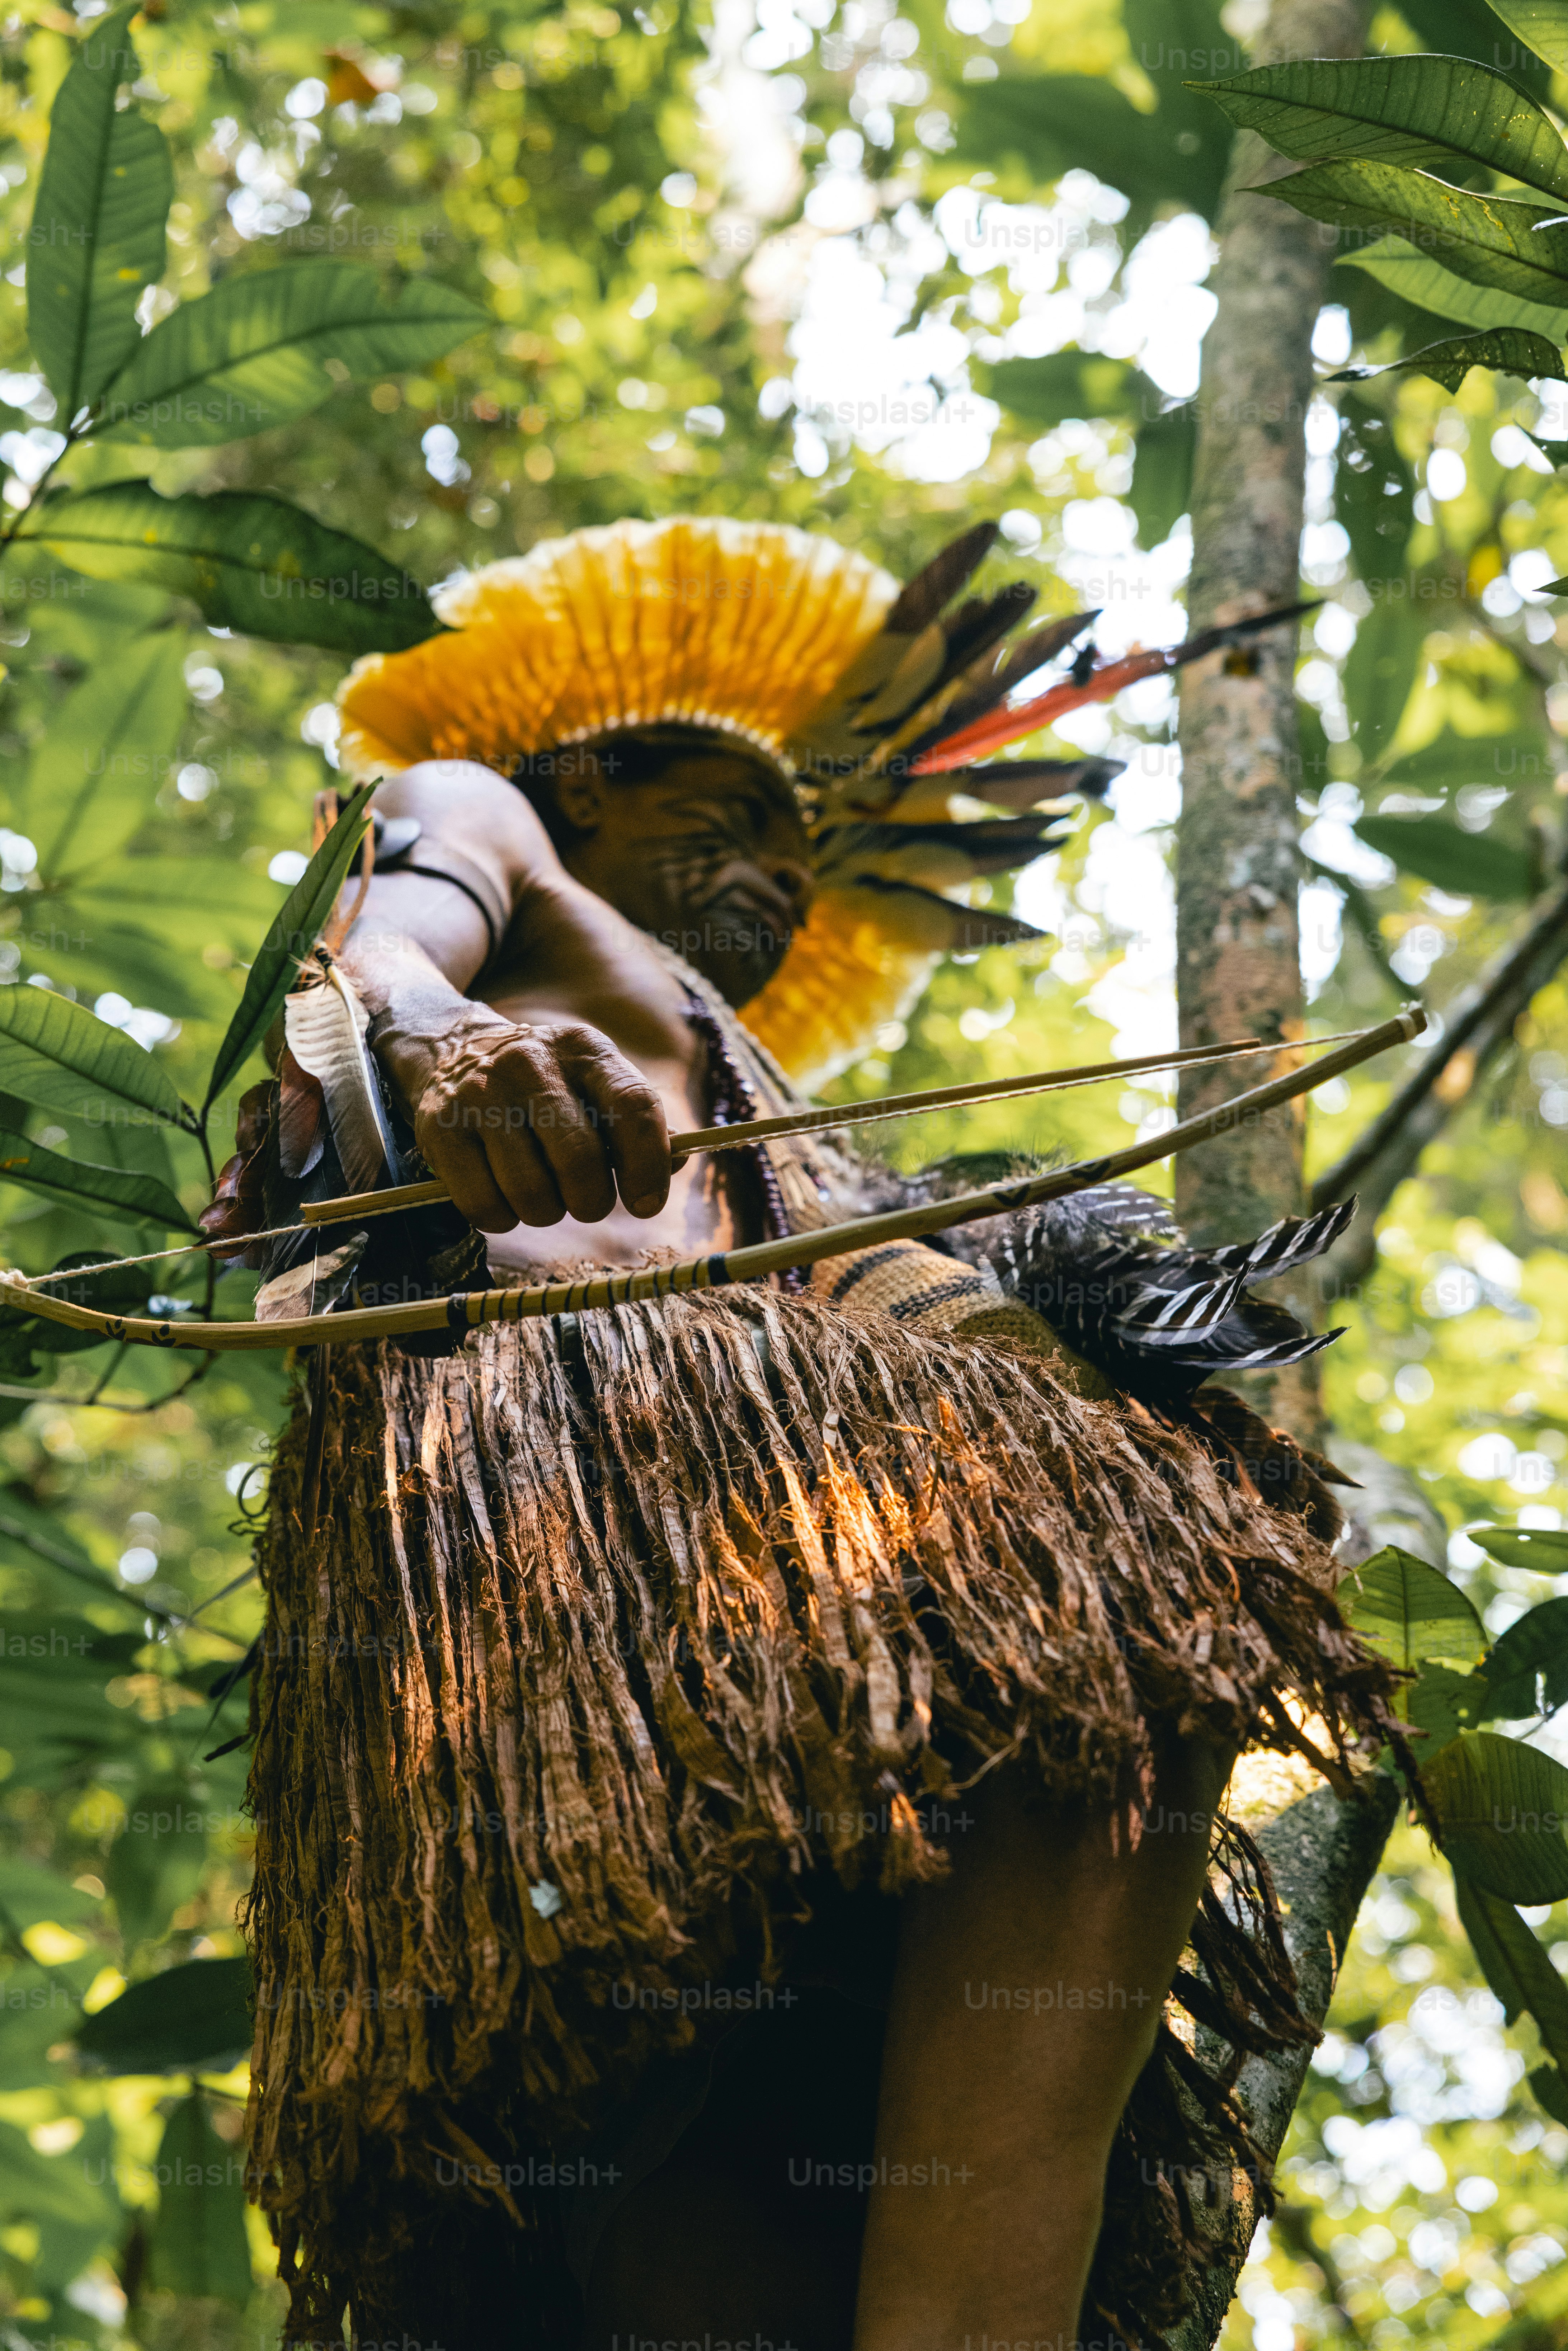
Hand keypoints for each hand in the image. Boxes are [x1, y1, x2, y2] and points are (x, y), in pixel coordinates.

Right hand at [400, 1007, 672, 1231]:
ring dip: (545, 1212)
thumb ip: (637, 1120)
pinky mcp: (440, 1127)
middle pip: (580, 1161)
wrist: (455, 1048)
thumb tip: (675, 1162)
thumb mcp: (594, 1080)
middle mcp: (532, 1063)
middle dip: (591, 1201)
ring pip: (531, 1194)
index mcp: (586, 1050)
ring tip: (541, 1193)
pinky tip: (503, 1196)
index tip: (646, 1203)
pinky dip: (502, 1218)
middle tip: (585, 1202)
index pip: (634, 1106)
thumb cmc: (545, 1083)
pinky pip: (484, 1206)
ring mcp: (481, 1094)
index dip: (647, 1165)